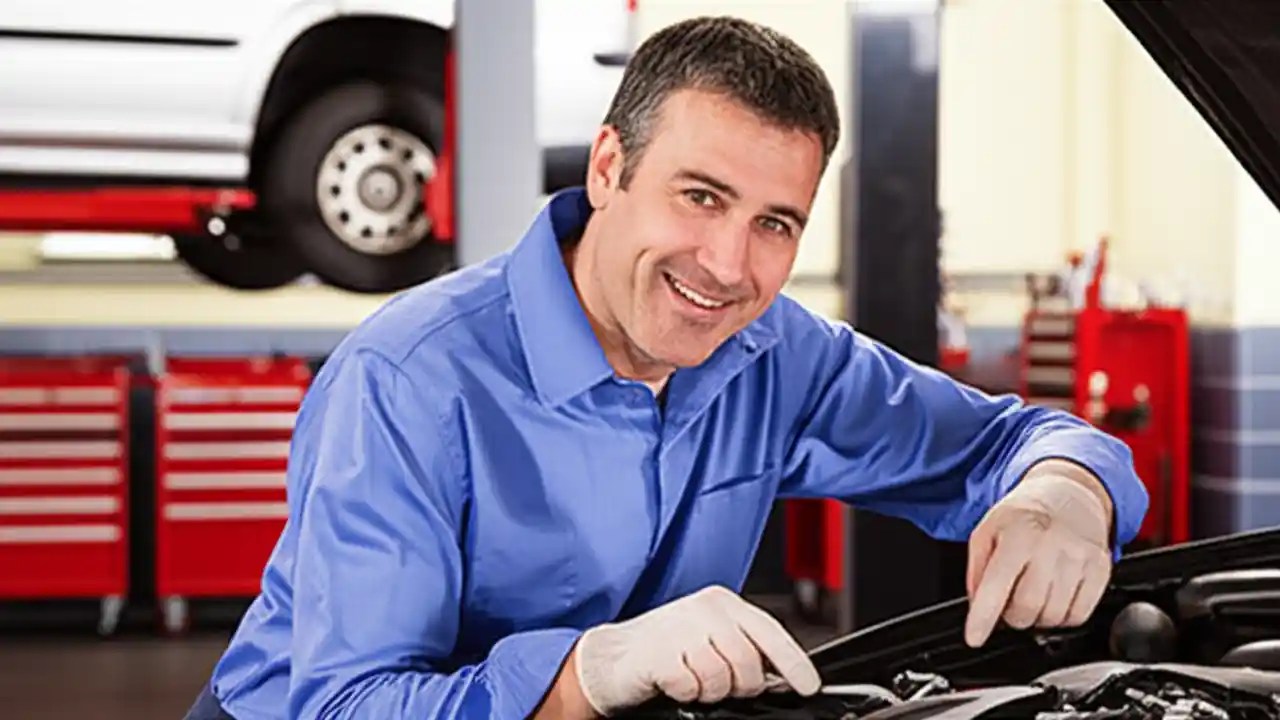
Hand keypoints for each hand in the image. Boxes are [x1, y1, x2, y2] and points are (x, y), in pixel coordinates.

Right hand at [573, 585, 821, 714]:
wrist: (611, 657)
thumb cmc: (665, 649)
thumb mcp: (710, 639)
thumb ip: (744, 649)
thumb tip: (781, 677)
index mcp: (722, 602)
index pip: (770, 632)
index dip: (794, 663)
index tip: (809, 686)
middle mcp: (704, 610)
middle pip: (749, 663)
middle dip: (742, 686)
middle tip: (721, 686)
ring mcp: (681, 629)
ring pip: (722, 679)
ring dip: (709, 691)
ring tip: (692, 680)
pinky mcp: (659, 653)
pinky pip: (692, 688)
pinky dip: (685, 694)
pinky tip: (673, 682)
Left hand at [964, 461, 1114, 647]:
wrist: (1069, 495)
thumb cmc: (1024, 516)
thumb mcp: (988, 531)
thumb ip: (976, 569)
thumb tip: (977, 606)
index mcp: (1017, 534)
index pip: (996, 585)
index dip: (983, 617)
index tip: (974, 638)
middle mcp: (1051, 546)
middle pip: (1027, 609)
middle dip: (1013, 616)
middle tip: (1010, 601)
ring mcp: (1080, 558)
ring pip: (1054, 617)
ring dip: (1038, 617)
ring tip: (1033, 595)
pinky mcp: (1101, 569)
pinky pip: (1080, 615)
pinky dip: (1063, 617)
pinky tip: (1054, 597)